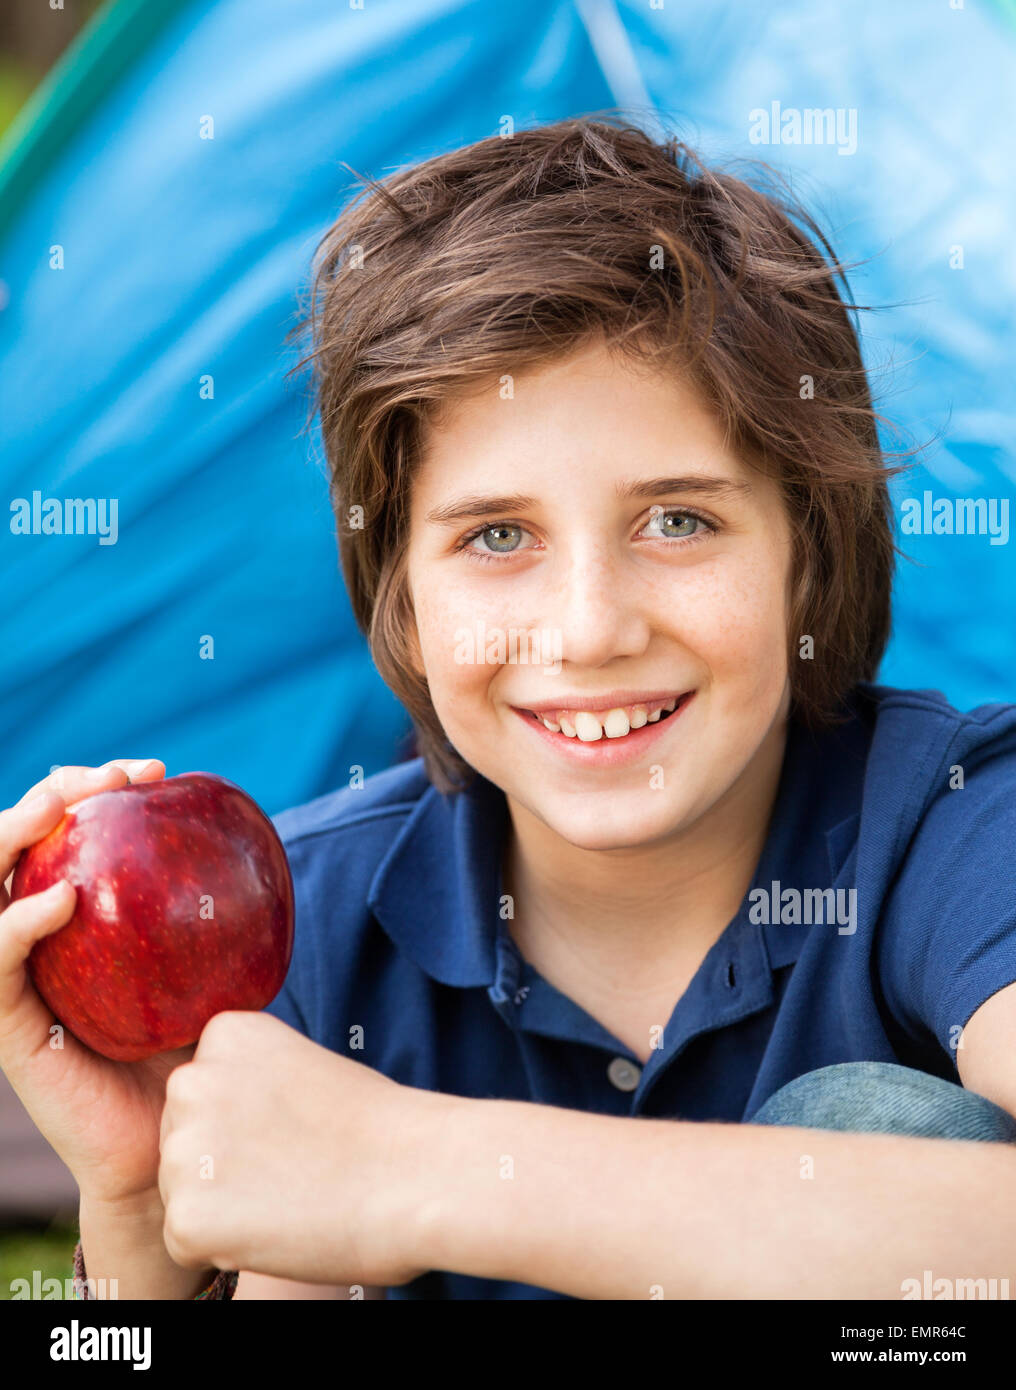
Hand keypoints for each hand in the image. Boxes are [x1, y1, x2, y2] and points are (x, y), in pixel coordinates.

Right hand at [0, 760, 195, 1205]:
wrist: (176, 1143)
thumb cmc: (195, 1050)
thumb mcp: (208, 966)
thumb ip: (212, 915)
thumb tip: (255, 847)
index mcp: (78, 918)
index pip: (65, 834)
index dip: (93, 789)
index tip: (152, 772)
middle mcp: (38, 939)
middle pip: (17, 846)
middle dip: (53, 794)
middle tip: (111, 776)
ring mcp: (18, 980)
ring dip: (15, 836)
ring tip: (62, 808)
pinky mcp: (11, 1027)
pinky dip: (17, 924)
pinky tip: (59, 900)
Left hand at [158, 1011, 437, 1285]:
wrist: (417, 1177)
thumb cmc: (376, 1126)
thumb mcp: (304, 1065)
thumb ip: (251, 1078)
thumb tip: (223, 1115)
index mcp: (226, 1034)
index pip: (203, 1091)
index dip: (249, 1120)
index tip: (297, 1124)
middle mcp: (192, 1081)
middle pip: (182, 1137)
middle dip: (224, 1162)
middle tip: (294, 1164)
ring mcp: (184, 1149)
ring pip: (182, 1191)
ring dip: (224, 1205)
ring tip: (290, 1195)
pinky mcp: (188, 1215)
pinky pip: (185, 1242)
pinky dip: (223, 1248)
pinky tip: (276, 1227)